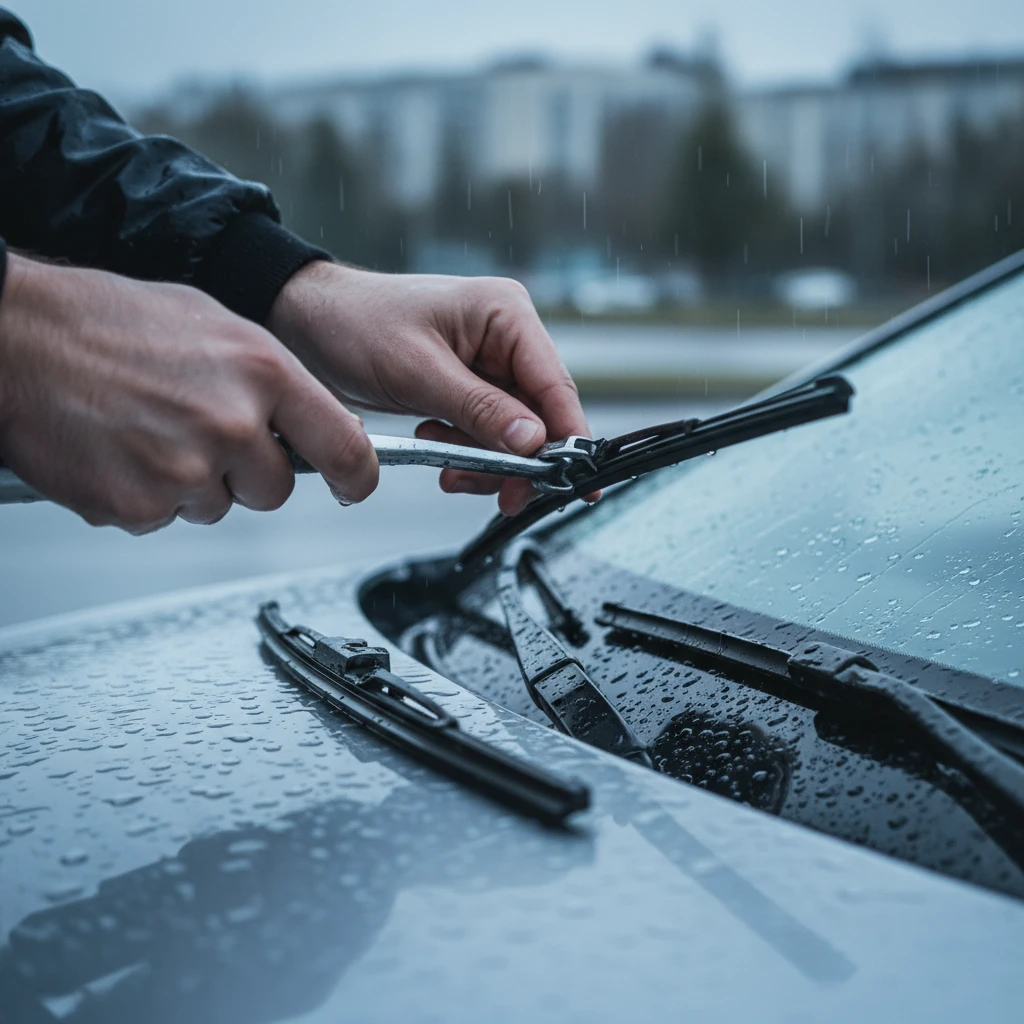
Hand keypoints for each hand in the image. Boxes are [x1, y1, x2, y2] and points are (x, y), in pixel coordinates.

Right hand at [0, 255, 376, 532]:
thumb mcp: (218, 326)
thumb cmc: (109, 321)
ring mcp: (185, 470)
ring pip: (218, 506)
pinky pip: (165, 516)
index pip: (345, 448)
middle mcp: (232, 424)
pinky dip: (147, 494)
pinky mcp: (138, 505)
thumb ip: (273, 381)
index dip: (355, 476)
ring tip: (150, 430)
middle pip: (276, 490)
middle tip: (201, 433)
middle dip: (248, 473)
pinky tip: (122, 449)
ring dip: (193, 482)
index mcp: (263, 372)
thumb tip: (314, 422)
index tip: (351, 484)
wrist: (19, 335)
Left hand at [267, 262, 593, 515]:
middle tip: (500, 492)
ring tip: (446, 460)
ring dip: (485, 459)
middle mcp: (506, 338)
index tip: (579, 479)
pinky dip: (467, 452)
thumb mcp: (419, 371)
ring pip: (513, 433)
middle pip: (539, 416)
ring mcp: (488, 364)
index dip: (568, 436)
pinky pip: (486, 432)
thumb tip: (533, 441)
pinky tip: (437, 446)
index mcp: (506, 315)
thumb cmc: (357, 322)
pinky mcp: (469, 387)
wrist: (311, 323)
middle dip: (516, 458)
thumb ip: (480, 409)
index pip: (554, 384)